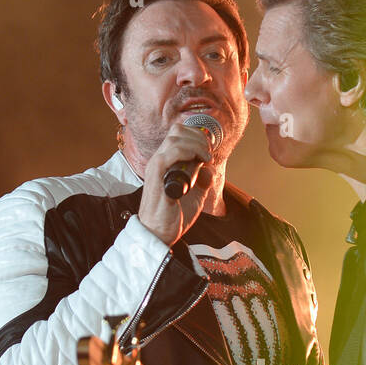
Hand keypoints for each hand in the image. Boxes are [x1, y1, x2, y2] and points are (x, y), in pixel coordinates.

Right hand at [137, 119, 215, 246]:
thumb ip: (203, 181)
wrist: (160, 234)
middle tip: (209, 153)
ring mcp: (156, 166)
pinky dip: (188, 151)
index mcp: (165, 162)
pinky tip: (199, 161)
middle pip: (177, 131)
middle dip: (199, 137)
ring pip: (175, 138)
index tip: (209, 150)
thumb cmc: (173, 216)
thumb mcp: (195, 196)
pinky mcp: (156, 175)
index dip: (197, 136)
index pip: (178, 134)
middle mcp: (159, 160)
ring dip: (196, 143)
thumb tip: (209, 169)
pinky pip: (171, 152)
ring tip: (206, 157)